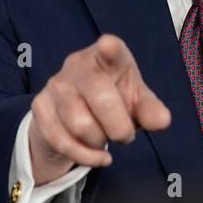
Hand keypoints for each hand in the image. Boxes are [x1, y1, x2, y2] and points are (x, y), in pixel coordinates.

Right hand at [28, 35, 170, 184]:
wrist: (75, 116)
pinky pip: (63, 140)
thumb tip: (162, 121)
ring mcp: (56, 85)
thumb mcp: (137, 103)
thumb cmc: (114, 101)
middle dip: (119, 127)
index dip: (110, 50)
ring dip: (100, 142)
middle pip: (101, 98)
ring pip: (80, 124)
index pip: (110, 49)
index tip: (109, 46)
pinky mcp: (40, 107)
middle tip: (127, 136)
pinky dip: (86, 156)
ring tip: (106, 140)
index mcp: (108, 57)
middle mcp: (78, 65)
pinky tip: (98, 156)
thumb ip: (150, 110)